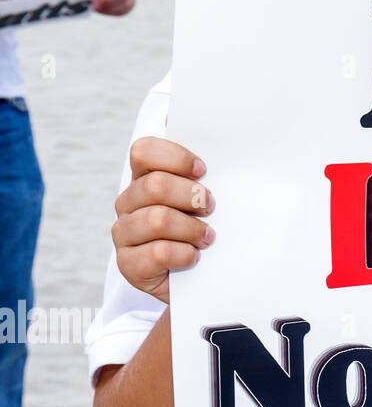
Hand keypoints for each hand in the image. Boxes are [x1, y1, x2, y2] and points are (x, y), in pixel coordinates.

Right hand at [111, 137, 214, 302]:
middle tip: (211, 208)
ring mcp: (124, 233)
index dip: (175, 157)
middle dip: (192, 196)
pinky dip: (185, 254)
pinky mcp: (128, 264)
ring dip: (192, 228)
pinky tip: (194, 257)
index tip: (203, 170)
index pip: (143, 151)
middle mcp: (128, 202)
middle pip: (155, 186)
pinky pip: (158, 252)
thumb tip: (200, 128)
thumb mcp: (206, 197)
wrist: (201, 278)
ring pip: (157, 219)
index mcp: (144, 177)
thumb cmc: (205, 227)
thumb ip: (203, 171)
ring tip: (207, 236)